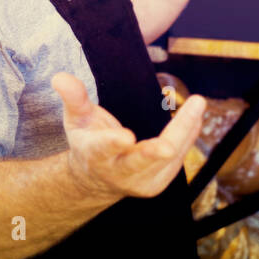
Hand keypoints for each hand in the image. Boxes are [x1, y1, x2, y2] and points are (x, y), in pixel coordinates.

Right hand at [52, 72, 205, 200]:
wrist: (96, 180)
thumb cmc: (87, 142)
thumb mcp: (76, 119)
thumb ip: (74, 98)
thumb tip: (60, 77)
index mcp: (95, 154)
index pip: (103, 149)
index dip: (114, 143)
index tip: (126, 136)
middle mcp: (119, 172)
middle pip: (142, 160)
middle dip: (157, 150)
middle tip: (170, 142)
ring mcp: (141, 181)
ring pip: (169, 157)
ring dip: (185, 130)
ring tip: (197, 103)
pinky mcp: (159, 181)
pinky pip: (179, 157)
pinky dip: (189, 134)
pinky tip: (196, 115)